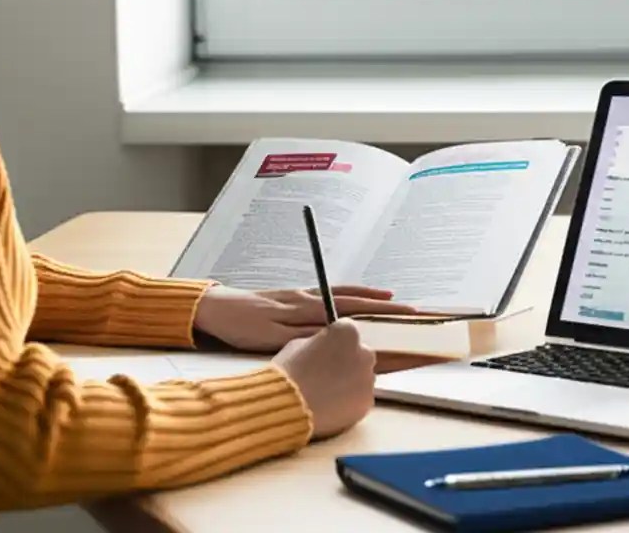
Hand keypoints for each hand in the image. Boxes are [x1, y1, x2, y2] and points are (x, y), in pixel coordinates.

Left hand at [193, 284, 415, 352]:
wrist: (216, 307)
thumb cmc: (241, 326)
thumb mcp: (270, 338)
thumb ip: (303, 336)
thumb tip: (334, 336)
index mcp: (307, 309)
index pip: (353, 311)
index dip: (381, 314)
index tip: (405, 317)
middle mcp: (310, 298)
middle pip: (355, 300)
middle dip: (385, 306)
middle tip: (413, 311)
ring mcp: (303, 294)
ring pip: (345, 293)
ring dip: (371, 296)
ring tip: (394, 299)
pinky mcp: (295, 294)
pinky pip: (332, 290)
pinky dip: (351, 292)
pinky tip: (358, 295)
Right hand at [272, 321, 376, 438]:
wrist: (288, 407)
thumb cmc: (289, 372)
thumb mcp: (297, 346)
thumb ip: (317, 344)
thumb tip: (322, 348)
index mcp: (347, 332)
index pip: (346, 330)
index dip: (334, 341)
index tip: (325, 350)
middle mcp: (364, 353)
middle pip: (359, 354)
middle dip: (347, 362)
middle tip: (326, 374)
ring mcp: (368, 379)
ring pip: (361, 378)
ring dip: (349, 383)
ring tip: (326, 394)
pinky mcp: (367, 403)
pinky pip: (359, 399)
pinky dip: (349, 402)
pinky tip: (331, 407)